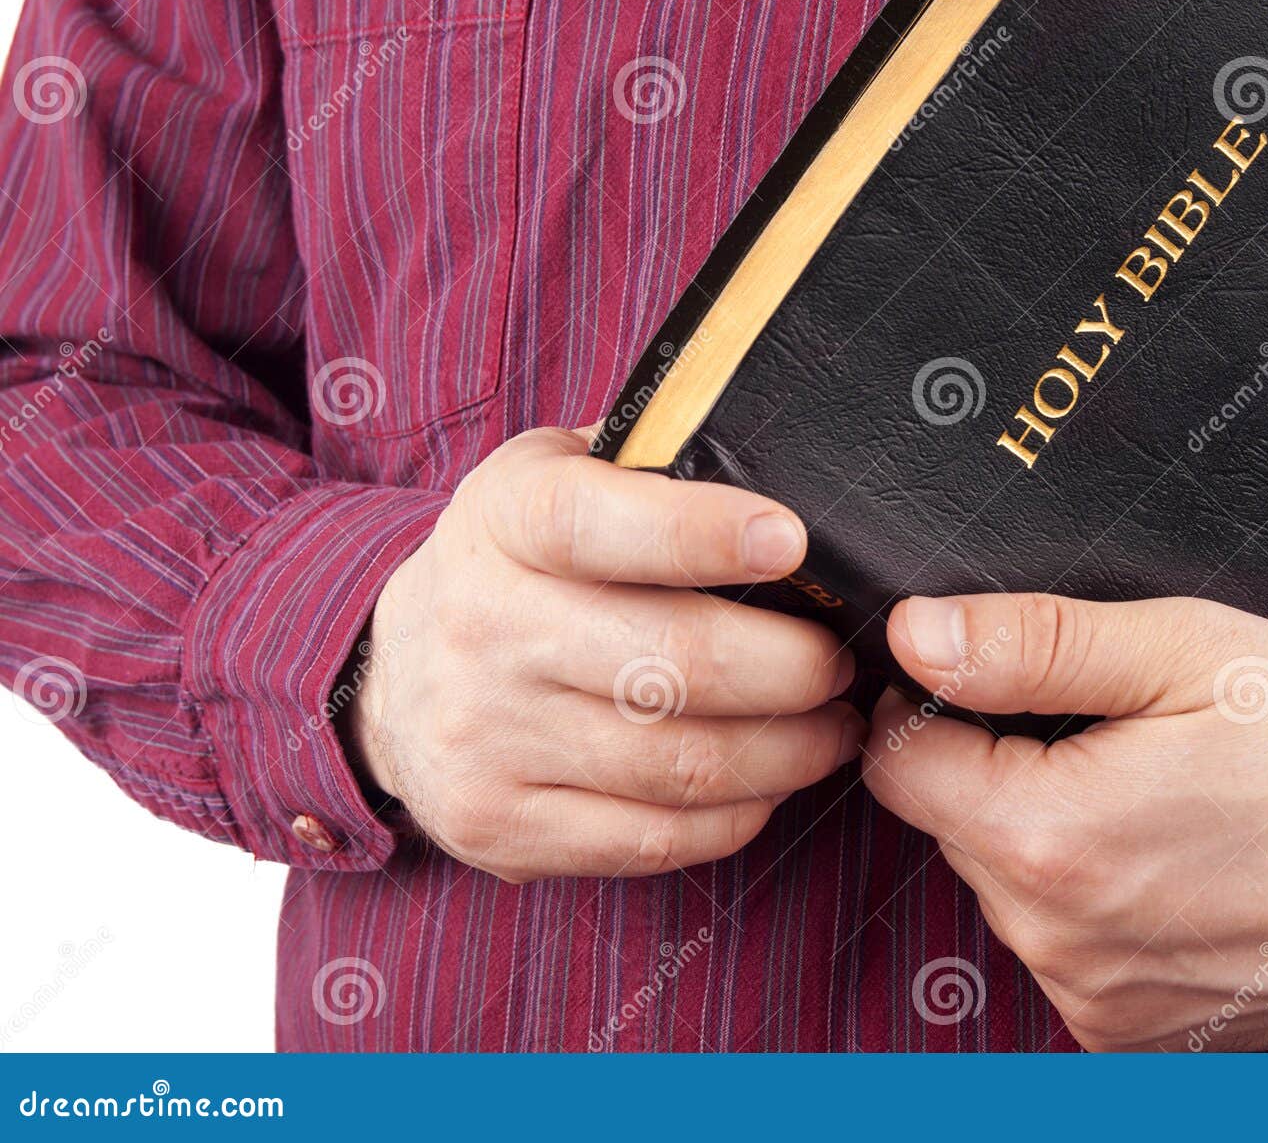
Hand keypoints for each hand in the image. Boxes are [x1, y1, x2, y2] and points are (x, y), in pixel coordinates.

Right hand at [345, 427, 860, 881]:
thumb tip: (784, 469)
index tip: (792, 540)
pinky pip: (653, 839)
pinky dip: (735, 816)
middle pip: (673, 665)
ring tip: (831, 728)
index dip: (704, 534)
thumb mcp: (551, 477)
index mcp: (506, 522)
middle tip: (840, 663)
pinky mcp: (499, 826)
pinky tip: (767, 784)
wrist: (392, 680)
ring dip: (788, 753)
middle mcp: (485, 629)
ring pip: (681, 765)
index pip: (602, 524)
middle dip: (792, 669)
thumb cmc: (516, 564)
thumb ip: (646, 466)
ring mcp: (486, 738)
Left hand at [862, 594, 1267, 1050]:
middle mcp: (1056, 939)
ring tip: (1158, 801)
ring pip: (1007, 888)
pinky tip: (1172, 867)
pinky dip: (1093, 903)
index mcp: (1050, 838)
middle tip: (1111, 736)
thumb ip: (1031, 643)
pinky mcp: (1131, 1032)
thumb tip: (915, 634)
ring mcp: (1094, 997)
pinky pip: (1062, 947)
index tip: (993, 685)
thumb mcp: (1185, 652)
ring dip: (1050, 838)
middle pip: (954, 826)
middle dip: (1002, 770)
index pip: (900, 765)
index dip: (932, 707)